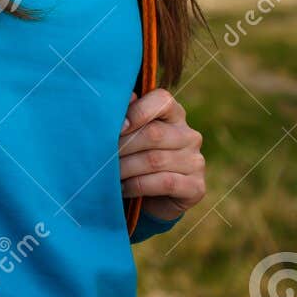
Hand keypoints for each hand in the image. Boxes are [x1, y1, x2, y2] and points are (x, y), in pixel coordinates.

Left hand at [118, 87, 205, 220]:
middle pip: (153, 134)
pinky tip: (123, 188)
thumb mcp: (126, 134)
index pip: (162, 100)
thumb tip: (119, 99)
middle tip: (100, 155)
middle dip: (122, 146)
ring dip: (125, 168)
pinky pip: (165, 182)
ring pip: (155, 160)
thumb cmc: (131, 156)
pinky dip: (138, 185)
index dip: (137, 111)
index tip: (116, 127)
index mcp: (173, 114)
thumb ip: (124, 114)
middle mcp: (189, 135)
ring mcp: (195, 161)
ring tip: (107, 173)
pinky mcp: (196, 187)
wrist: (147, 198)